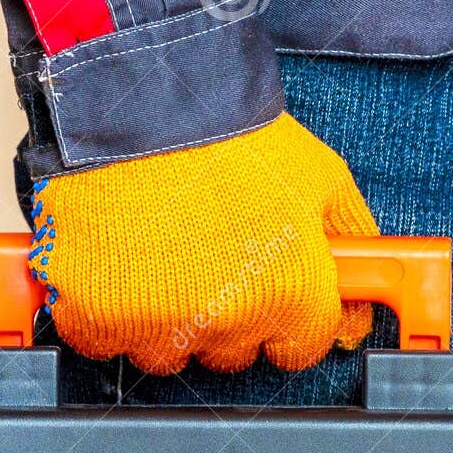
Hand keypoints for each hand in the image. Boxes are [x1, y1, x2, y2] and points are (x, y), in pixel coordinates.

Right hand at [28, 113, 375, 373]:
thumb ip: (352, 246)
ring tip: (158, 252)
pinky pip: (100, 339)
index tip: (273, 293)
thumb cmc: (229, 132)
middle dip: (226, 314)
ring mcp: (157, 323)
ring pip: (166, 353)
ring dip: (163, 318)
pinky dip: (102, 311)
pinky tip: (113, 261)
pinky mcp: (94, 315)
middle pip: (232, 354)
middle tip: (209, 256)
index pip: (301, 348)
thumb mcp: (319, 175)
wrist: (138, 98)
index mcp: (289, 292)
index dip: (288, 318)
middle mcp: (228, 320)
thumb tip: (358, 319)